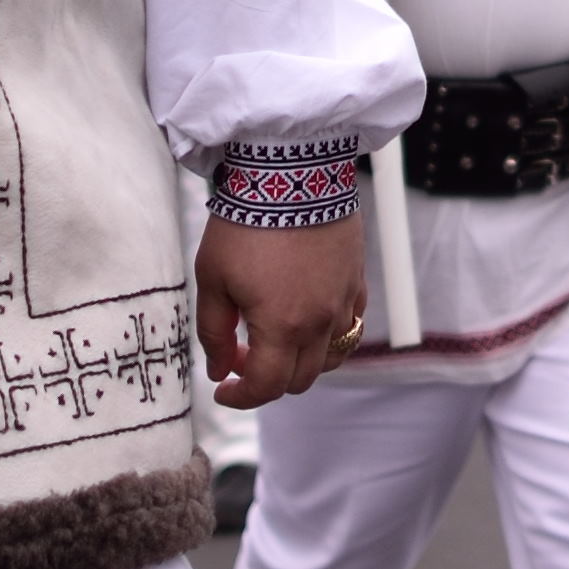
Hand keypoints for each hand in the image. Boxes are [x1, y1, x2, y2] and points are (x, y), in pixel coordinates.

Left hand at [197, 206, 370, 410]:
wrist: (291, 171)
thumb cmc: (245, 222)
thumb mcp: (212, 278)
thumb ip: (214, 332)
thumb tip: (219, 370)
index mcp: (283, 325)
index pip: (267, 387)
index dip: (241, 397)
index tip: (223, 389)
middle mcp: (321, 321)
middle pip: (300, 379)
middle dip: (268, 380)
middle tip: (241, 356)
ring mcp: (344, 300)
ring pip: (331, 358)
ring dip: (301, 362)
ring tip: (277, 340)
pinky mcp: (356, 279)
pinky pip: (351, 326)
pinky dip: (330, 337)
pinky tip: (307, 317)